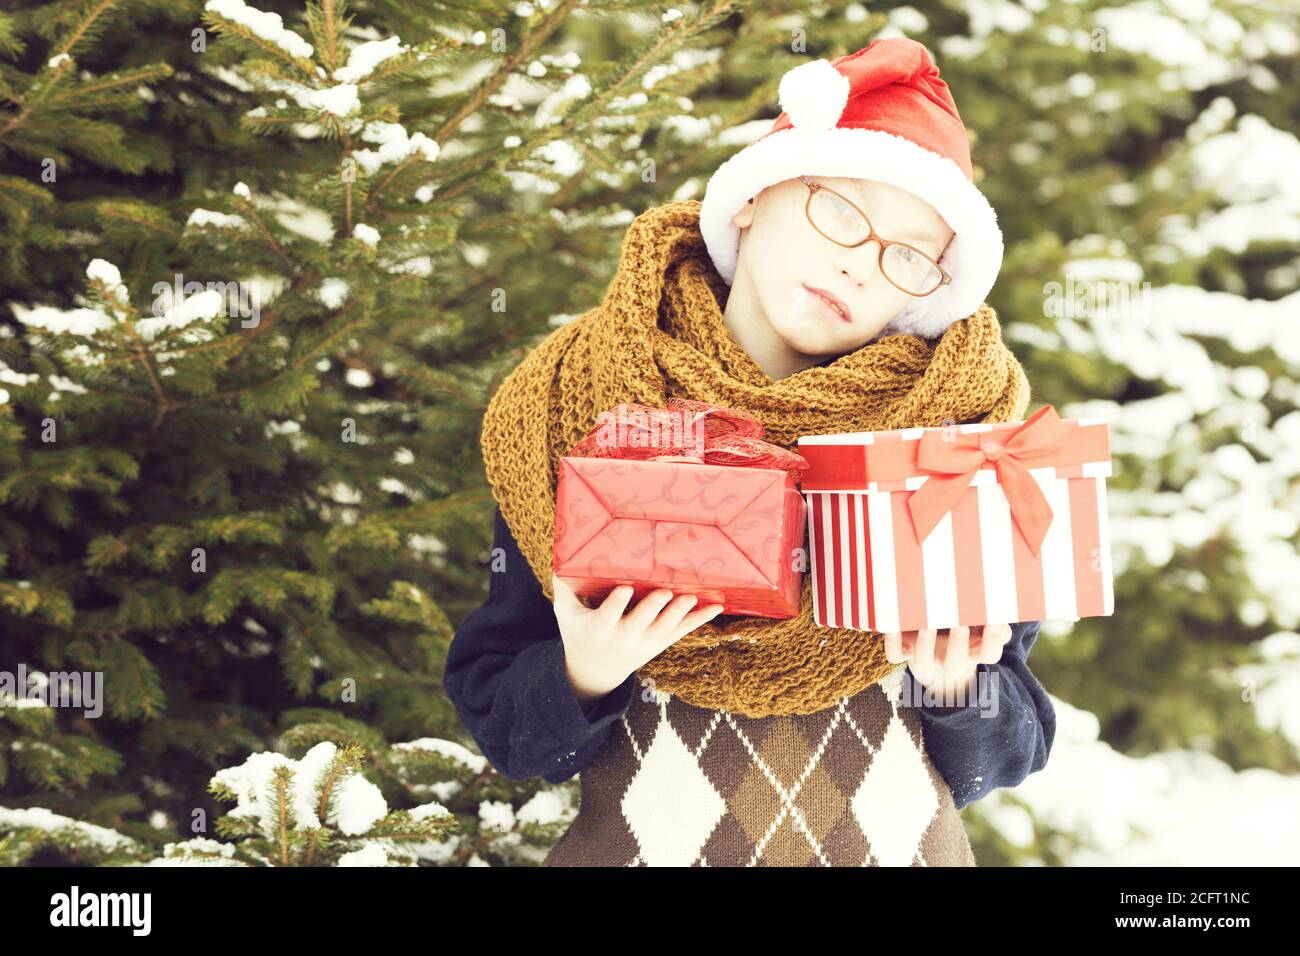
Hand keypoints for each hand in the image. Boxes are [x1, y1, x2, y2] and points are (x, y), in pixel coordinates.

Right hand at [551, 574, 724, 708]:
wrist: (595, 671)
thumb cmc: (579, 632)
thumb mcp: (565, 614)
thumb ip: (563, 588)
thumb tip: (561, 556)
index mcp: (599, 628)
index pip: (607, 615)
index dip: (616, 603)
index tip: (625, 588)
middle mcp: (623, 638)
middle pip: (640, 623)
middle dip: (653, 608)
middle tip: (666, 591)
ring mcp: (645, 643)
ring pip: (664, 629)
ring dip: (679, 614)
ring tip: (692, 597)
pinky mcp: (660, 643)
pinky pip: (682, 631)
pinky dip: (699, 620)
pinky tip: (716, 607)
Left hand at [883, 624, 1012, 705]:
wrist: (933, 653)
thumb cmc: (962, 630)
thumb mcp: (981, 625)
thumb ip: (992, 618)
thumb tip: (1001, 605)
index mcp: (973, 653)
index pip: (989, 654)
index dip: (993, 641)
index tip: (995, 622)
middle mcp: (949, 660)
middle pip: (956, 662)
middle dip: (958, 644)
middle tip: (960, 624)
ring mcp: (925, 659)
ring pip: (924, 661)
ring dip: (926, 644)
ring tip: (927, 625)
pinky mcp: (903, 653)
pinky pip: (895, 655)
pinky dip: (891, 642)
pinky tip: (891, 626)